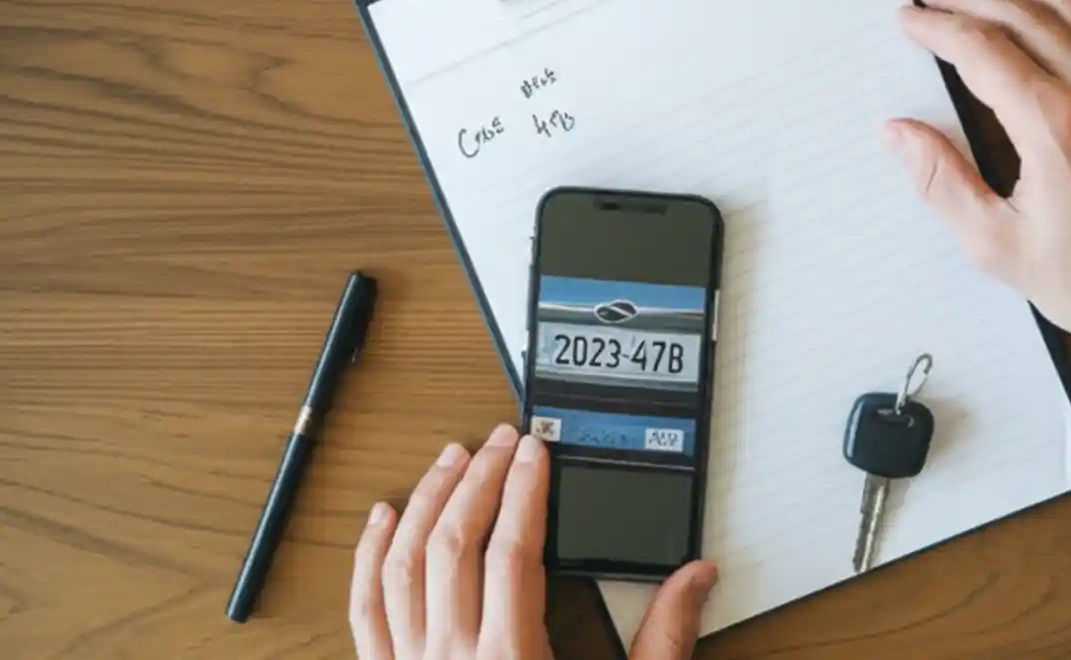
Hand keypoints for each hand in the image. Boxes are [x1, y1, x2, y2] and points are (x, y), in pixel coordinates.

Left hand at [348, 424, 718, 659]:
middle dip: (477, 481)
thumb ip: (664, 641)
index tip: (534, 453)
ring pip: (402, 565)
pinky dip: (369, 558)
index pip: (512, 550)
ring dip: (425, 503)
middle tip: (499, 442)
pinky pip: (365, 609)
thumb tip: (696, 579)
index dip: (524, 491)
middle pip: (453, 544)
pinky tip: (381, 520)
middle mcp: (450, 659)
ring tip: (449, 460)